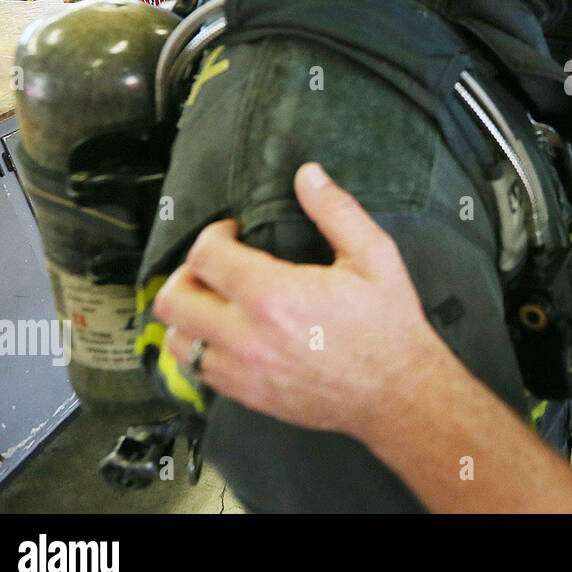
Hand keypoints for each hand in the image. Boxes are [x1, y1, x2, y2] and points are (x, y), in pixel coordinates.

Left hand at [154, 162, 444, 436]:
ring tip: (218, 301)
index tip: (233, 232)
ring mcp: (242, 371)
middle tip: (216, 265)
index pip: (204, 255)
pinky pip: (197, 371)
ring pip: (177, 339)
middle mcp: (247, 336)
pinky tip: (230, 334)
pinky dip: (202, 348)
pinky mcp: (246, 395)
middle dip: (189, 272)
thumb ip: (336, 211)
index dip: (214, 233)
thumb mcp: (374, 257)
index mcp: (274, 295)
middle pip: (174, 299)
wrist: (398, 393)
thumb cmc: (388, 328)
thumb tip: (309, 176)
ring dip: (189, 314)